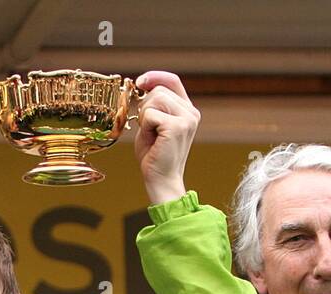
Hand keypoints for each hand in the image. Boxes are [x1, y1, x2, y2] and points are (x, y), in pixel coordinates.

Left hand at [133, 71, 199, 205]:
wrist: (161, 180)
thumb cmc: (154, 155)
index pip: (172, 80)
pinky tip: (153, 140)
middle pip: (159, 90)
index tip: (140, 82)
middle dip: (145, 107)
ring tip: (151, 135)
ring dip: (145, 117)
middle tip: (149, 130)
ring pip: (154, 99)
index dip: (155, 76)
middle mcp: (191, 112)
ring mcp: (187, 118)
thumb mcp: (152, 125)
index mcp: (187, 110)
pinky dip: (145, 126)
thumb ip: (152, 105)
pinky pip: (150, 114)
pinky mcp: (178, 126)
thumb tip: (143, 84)